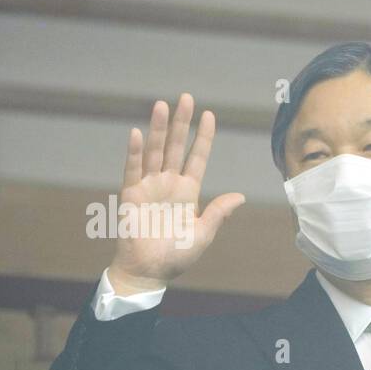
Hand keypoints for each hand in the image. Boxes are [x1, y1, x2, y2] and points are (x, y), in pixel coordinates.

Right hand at [107, 93, 244, 293]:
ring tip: (162, 106)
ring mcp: (149, 186)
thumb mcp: (203, 234)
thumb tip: (239, 196)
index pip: (197, 158)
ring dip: (158, 129)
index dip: (203, 137)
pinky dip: (135, 152)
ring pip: (155, 152)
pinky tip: (138, 134)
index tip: (209, 115)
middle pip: (176, 147)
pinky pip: (133, 169)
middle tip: (186, 98)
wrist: (149, 272)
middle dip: (181, 123)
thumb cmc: (176, 256)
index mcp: (188, 192)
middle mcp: (169, 184)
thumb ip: (218, 213)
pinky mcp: (131, 194)